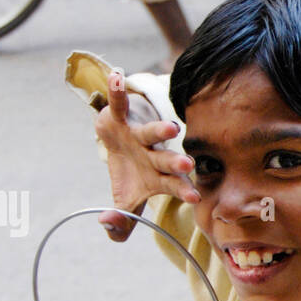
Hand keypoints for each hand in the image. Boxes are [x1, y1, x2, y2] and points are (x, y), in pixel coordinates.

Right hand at [93, 70, 198, 241]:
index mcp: (159, 178)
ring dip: (160, 130)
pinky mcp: (122, 118)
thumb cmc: (130, 177)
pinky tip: (116, 78)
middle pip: (167, 161)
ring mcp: (140, 136)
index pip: (174, 186)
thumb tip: (105, 222)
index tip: (195, 198)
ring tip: (172, 128)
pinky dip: (117, 92)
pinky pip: (120, 105)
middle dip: (176, 163)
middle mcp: (154, 156)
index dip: (183, 191)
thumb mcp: (124, 203)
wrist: (117, 145)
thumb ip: (120, 223)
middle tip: (187, 164)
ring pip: (151, 133)